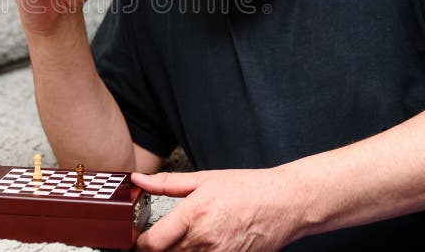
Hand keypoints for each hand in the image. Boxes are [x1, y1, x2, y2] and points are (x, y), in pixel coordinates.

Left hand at [132, 168, 306, 251]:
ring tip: (184, 239)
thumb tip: (139, 179)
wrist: (284, 203)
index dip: (140, 244)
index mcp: (193, 215)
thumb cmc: (248, 188)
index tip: (139, 237)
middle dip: (158, 249)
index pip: (152, 244)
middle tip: (160, 237)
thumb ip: (167, 183)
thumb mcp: (204, 179)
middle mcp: (203, 240)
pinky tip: (201, 246)